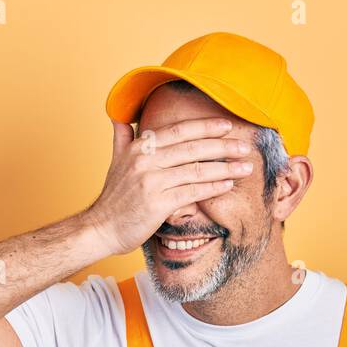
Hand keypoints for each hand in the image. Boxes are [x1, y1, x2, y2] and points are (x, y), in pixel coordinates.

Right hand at [82, 118, 255, 255]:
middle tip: (246, 147)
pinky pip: (192, 192)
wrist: (100, 229)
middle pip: (193, 148)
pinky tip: (228, 185)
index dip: (206, 127)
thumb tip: (119, 117)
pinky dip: (212, 187)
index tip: (228, 126)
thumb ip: (122, 138)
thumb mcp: (115, 161)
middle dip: (223, 147)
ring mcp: (151, 182)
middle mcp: (145, 161)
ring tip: (246, 167)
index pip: (179, 131)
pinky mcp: (157, 204)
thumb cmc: (114, 198)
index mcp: (139, 148)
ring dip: (225, 168)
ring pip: (196, 170)